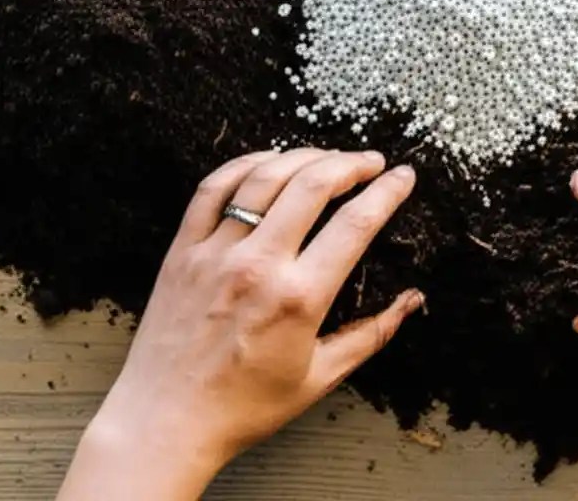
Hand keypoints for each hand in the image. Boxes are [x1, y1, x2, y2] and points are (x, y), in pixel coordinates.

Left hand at [59, 149, 423, 500]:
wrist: (165, 422)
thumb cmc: (243, 407)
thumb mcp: (320, 377)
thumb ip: (371, 333)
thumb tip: (412, 300)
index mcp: (299, 298)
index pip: (355, 225)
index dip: (387, 192)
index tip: (402, 177)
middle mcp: (258, 266)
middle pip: (313, 185)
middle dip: (351, 164)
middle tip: (371, 162)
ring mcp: (215, 253)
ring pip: (264, 178)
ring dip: (303, 157)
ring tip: (327, 158)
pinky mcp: (182, 251)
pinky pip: (212, 190)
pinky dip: (243, 165)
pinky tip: (268, 161)